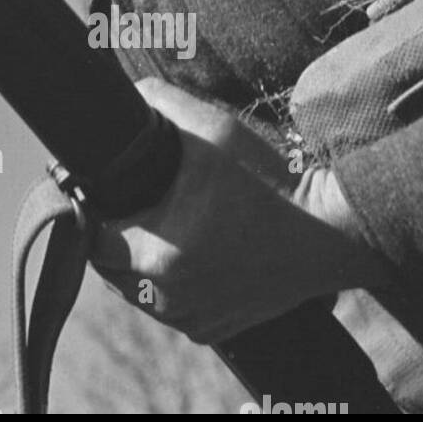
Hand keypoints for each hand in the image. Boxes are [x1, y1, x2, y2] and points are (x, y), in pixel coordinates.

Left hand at [89, 78, 392, 342]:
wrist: (331, 232)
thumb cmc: (270, 181)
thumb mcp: (213, 130)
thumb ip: (160, 102)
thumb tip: (128, 93)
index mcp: (158, 252)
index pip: (92, 241)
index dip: (92, 213)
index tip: (101, 193)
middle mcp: (170, 296)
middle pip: (112, 271)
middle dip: (114, 237)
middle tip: (131, 205)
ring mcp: (193, 317)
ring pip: (140, 294)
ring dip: (139, 266)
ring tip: (158, 227)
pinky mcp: (216, 328)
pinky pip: (173, 310)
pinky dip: (171, 288)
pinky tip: (186, 254)